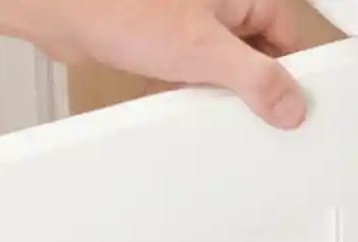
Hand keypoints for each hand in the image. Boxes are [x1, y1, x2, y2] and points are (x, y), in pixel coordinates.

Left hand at [18, 0, 308, 128]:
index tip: (294, 107)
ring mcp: (192, 22)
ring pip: (224, 66)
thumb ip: (255, 79)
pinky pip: (193, 72)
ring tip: (208, 102)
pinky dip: (190, 90)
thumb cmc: (121, 6)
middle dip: (253, 87)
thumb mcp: (203, 51)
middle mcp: (220, 4)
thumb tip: (290, 104)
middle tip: (251, 114)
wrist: (63, 10)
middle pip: (259, 54)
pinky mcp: (165, 41)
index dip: (293, 75)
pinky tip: (181, 100)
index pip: (290, 37)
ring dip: (218, 91)